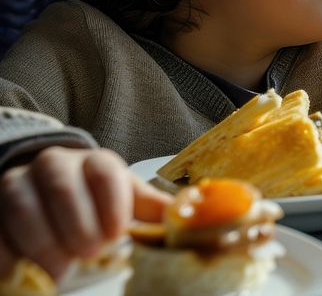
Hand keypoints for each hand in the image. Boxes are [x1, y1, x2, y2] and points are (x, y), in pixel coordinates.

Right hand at [0, 146, 170, 280]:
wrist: (52, 188)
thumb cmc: (98, 198)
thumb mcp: (127, 198)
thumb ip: (154, 208)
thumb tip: (189, 215)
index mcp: (96, 162)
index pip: (104, 173)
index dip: (111, 203)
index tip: (117, 233)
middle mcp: (56, 165)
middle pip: (62, 188)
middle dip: (76, 224)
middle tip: (89, 253)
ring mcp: (20, 183)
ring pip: (23, 206)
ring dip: (42, 242)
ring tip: (60, 270)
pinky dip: (7, 253)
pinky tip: (21, 273)